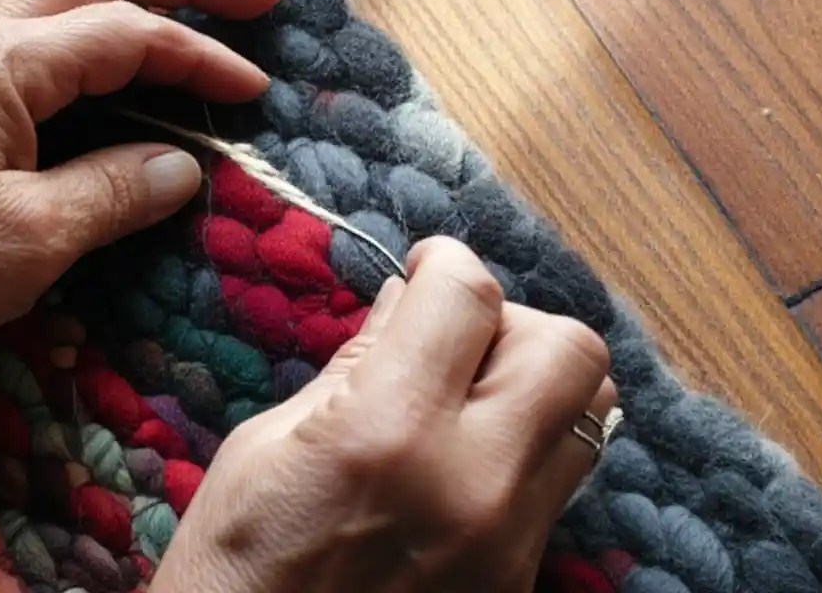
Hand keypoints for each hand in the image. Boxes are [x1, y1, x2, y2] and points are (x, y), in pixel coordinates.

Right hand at [151, 237, 617, 592]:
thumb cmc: (232, 573)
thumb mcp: (264, 448)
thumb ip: (355, 365)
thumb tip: (408, 302)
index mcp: (386, 435)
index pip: (469, 297)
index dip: (447, 262)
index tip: (426, 268)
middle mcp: (472, 485)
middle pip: (570, 350)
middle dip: (514, 320)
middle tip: (453, 338)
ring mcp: (509, 544)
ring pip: (588, 416)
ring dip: (535, 383)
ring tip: (467, 397)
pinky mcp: (520, 582)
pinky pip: (559, 483)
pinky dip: (525, 446)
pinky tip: (461, 462)